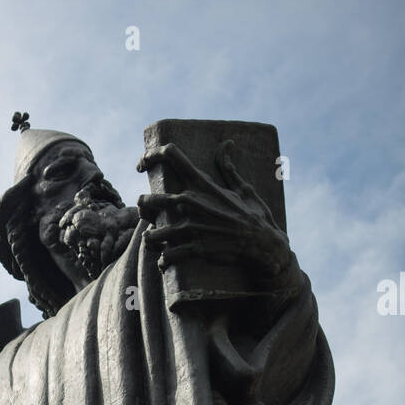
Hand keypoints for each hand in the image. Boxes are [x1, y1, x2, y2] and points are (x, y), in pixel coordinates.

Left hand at [136, 140, 292, 280]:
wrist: (262, 245)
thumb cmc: (253, 216)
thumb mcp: (243, 188)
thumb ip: (228, 167)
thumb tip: (226, 144)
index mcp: (201, 184)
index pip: (171, 155)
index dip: (151, 155)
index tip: (141, 164)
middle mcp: (190, 202)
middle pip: (146, 200)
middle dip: (143, 208)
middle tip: (147, 214)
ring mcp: (189, 227)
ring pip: (150, 234)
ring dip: (150, 239)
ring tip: (154, 240)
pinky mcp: (193, 249)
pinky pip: (165, 257)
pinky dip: (163, 260)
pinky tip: (166, 260)